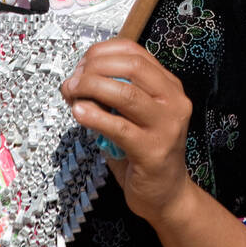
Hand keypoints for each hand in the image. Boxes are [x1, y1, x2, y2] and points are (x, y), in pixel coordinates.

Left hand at [60, 38, 193, 226]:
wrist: (166, 194)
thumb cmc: (144, 150)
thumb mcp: (133, 114)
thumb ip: (112, 94)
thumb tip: (75, 79)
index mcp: (169, 86)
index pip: (135, 52)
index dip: (102, 52)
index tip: (81, 64)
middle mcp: (174, 101)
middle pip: (132, 67)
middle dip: (95, 68)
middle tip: (73, 80)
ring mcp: (167, 126)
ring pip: (126, 93)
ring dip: (91, 88)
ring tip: (72, 93)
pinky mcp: (153, 151)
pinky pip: (119, 127)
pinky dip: (95, 116)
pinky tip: (79, 113)